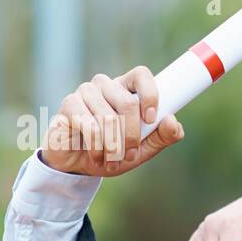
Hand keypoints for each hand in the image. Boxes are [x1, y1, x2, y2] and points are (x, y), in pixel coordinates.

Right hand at [42, 66, 182, 175]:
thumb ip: (163, 136)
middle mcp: (106, 85)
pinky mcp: (69, 104)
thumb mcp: (144, 149)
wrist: (80, 165)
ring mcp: (85, 92)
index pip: (141, 75)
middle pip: (128, 103)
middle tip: (130, 156)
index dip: (150, 95)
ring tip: (112, 161)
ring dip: (114, 148)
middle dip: (132, 137)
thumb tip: (172, 121)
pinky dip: (98, 149)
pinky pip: (90, 127)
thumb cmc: (114, 152)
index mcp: (126, 89)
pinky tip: (97, 157)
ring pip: (109, 118)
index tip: (150, 120)